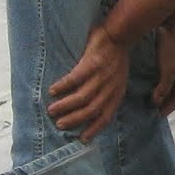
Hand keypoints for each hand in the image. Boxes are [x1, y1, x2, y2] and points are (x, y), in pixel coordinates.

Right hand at [47, 25, 129, 141]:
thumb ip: (108, 92)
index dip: (94, 129)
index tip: (82, 140)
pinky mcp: (92, 64)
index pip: (106, 116)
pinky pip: (75, 79)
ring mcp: (102, 75)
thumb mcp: (118, 79)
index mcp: (117, 92)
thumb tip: (91, 108)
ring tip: (52, 110)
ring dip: (65, 105)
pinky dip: (63, 86)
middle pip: (91, 110)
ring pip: (82, 97)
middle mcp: (111, 87)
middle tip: (59, 124)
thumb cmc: (116, 58)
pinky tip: (52, 90)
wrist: (121, 34)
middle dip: (74, 120)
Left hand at [152, 25, 174, 114]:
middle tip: (154, 110)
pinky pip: (172, 78)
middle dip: (167, 103)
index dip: (168, 108)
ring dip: (165, 94)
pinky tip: (155, 84)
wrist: (172, 25)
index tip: (157, 115)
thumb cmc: (171, 48)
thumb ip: (163, 87)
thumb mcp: (168, 70)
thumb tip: (156, 102)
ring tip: (154, 99)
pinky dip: (164, 84)